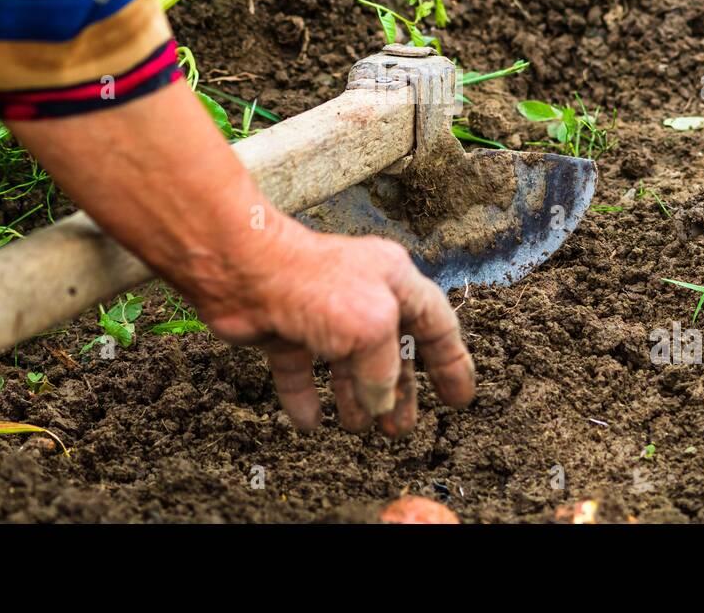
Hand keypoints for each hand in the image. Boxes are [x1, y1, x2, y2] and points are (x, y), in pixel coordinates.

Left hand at [196, 218, 474, 434]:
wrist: (244, 273)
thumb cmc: (314, 286)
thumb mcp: (372, 329)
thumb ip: (384, 373)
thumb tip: (379, 403)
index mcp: (394, 282)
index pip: (436, 324)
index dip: (451, 362)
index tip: (459, 398)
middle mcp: (362, 296)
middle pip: (391, 350)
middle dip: (399, 392)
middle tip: (401, 429)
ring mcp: (322, 314)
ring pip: (346, 364)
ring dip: (355, 398)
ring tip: (361, 429)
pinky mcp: (285, 330)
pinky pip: (301, 371)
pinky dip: (306, 397)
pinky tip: (309, 422)